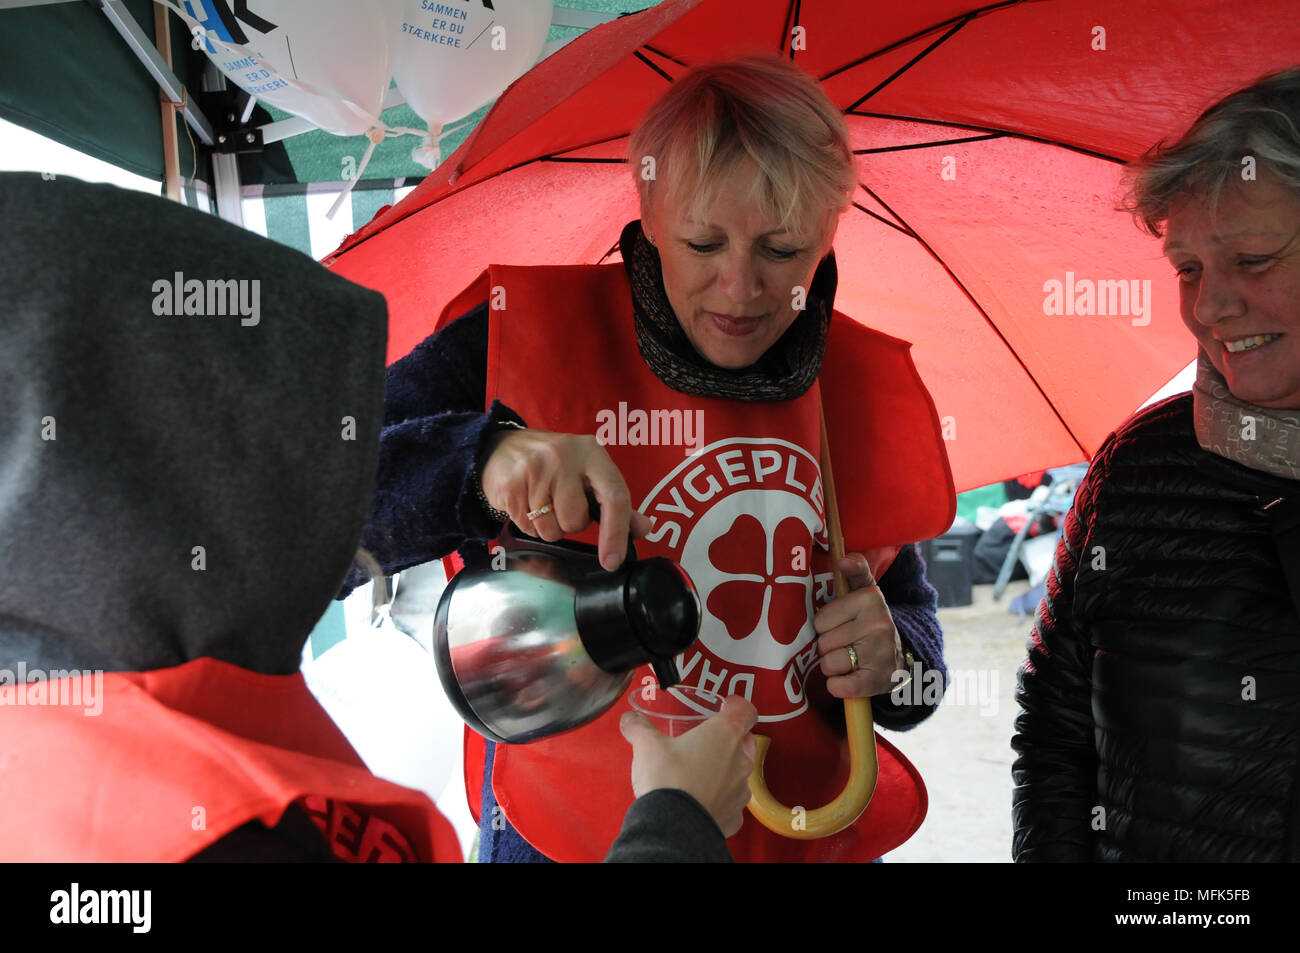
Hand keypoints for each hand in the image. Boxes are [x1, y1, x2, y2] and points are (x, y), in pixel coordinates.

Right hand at [480, 429, 652, 569]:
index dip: (616, 533)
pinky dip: (528, 524)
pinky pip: (527, 527)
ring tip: (540, 502)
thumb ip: (616, 501)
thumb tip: (645, 528)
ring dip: (547, 526)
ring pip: (551, 529)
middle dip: (569, 523)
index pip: (614, 496)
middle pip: (576, 520)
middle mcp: (565, 456)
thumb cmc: (553, 465)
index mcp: (592, 452)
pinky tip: (524, 502)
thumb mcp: (587, 473)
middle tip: (559, 502)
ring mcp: (535, 469)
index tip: (612, 561)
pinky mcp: (511, 485)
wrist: (501, 447)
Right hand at [619, 696, 757, 837]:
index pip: (745, 709)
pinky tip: (700, 799)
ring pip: (739, 772)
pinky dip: (719, 798)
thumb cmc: (668, 781)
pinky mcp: (734, 816)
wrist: (672, 827)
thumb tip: (631, 720)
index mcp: (725, 734)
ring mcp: (740, 790)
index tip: (726, 705)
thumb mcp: (647, 745)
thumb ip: (639, 727)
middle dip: (729, 739)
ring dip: (724, 769)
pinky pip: (730, 801)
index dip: (736, 705)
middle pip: (745, 741)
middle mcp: (740, 760)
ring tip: (699, 772)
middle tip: (707, 740)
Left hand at [813, 554, 905, 698]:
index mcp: (871, 599)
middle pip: (823, 642)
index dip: (825, 626)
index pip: (820, 619)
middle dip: (828, 647)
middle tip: (845, 645)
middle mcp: (879, 624)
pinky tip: (848, 679)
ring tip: (848, 660)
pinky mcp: (878, 680)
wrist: (899, 657)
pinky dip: (837, 686)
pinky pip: (840, 687)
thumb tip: (842, 560)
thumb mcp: (865, 593)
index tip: (841, 625)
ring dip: (832, 667)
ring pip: (829, 664)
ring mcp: (880, 653)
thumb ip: (855, 571)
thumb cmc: (870, 622)